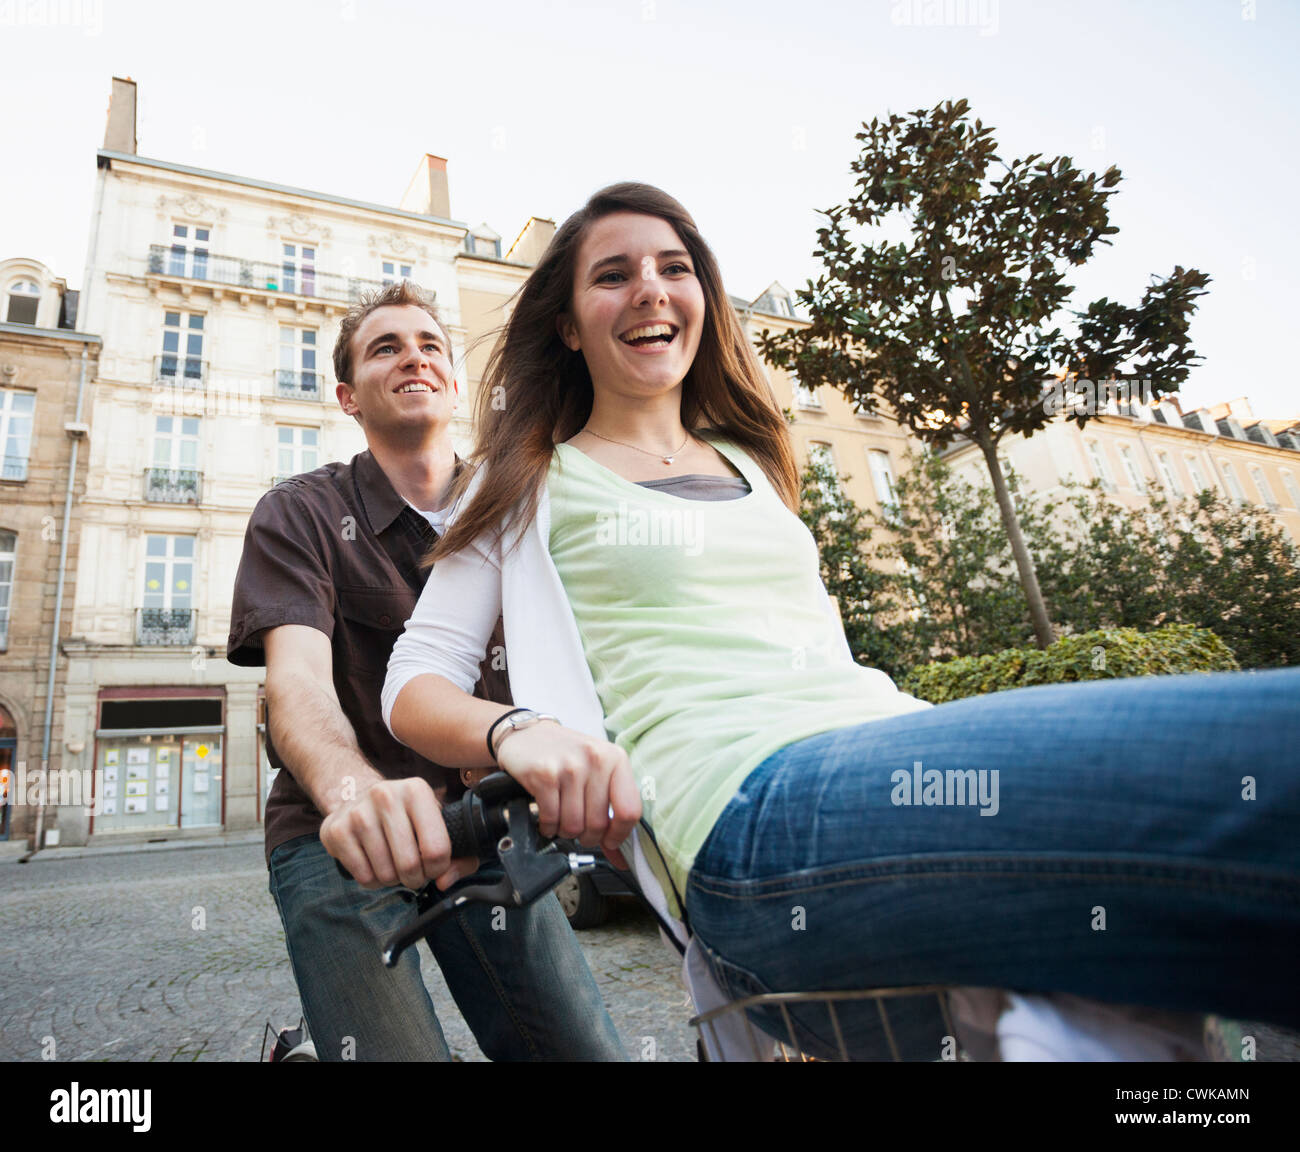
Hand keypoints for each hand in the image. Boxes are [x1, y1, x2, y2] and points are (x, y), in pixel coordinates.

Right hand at [319, 777, 477, 891]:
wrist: (356, 796)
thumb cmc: (404, 816)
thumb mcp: (436, 823)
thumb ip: (459, 855)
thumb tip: (445, 880)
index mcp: (416, 790)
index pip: (437, 848)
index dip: (438, 868)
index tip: (433, 866)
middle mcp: (385, 795)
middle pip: (409, 864)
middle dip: (415, 878)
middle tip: (413, 872)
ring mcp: (357, 812)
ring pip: (385, 873)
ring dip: (392, 880)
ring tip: (393, 865)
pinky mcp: (336, 830)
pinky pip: (363, 876)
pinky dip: (372, 881)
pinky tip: (374, 864)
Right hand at [494, 724, 641, 868]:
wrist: (528, 734)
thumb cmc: (566, 756)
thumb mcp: (596, 773)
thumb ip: (611, 811)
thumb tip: (620, 858)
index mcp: (616, 759)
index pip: (630, 810)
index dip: (619, 834)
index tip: (609, 840)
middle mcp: (596, 759)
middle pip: (598, 824)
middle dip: (587, 837)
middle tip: (578, 829)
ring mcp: (570, 766)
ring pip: (574, 825)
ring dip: (565, 831)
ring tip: (561, 818)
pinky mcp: (544, 774)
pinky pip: (551, 819)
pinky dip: (548, 826)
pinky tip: (547, 817)